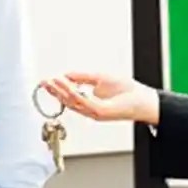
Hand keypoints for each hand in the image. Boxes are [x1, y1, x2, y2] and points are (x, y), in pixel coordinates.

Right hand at [40, 72, 159, 123]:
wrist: (143, 99)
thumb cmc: (126, 90)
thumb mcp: (100, 78)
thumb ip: (82, 77)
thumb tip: (66, 75)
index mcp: (89, 103)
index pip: (68, 97)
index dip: (56, 89)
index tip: (46, 81)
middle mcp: (89, 110)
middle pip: (67, 101)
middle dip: (55, 91)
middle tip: (44, 82)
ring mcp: (94, 112)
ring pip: (73, 102)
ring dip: (62, 91)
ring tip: (53, 81)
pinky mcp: (100, 112)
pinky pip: (83, 102)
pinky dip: (74, 93)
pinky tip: (67, 85)